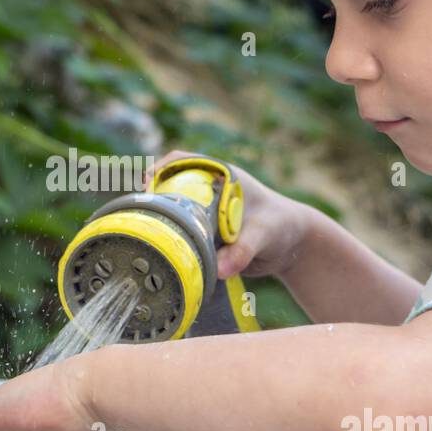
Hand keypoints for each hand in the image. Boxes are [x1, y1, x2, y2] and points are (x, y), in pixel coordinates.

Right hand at [144, 150, 318, 279]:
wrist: (293, 247)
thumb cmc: (282, 227)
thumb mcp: (264, 235)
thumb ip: (243, 250)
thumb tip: (219, 269)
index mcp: (221, 176)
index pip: (183, 161)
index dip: (161, 168)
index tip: (148, 185)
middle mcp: (208, 191)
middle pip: (168, 187)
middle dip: (151, 199)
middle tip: (138, 217)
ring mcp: (204, 214)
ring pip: (172, 213)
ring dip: (157, 222)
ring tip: (141, 237)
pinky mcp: (204, 235)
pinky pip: (181, 235)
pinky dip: (170, 242)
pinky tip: (159, 255)